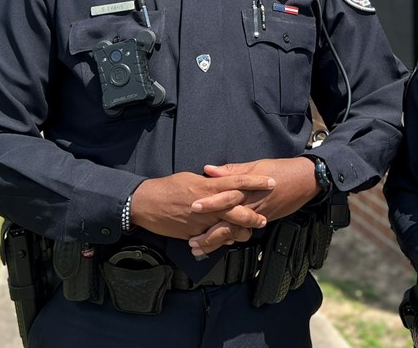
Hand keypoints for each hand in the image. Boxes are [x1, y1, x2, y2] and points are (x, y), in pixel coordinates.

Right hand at [129, 171, 273, 242]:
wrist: (146, 203)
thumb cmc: (168, 187)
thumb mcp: (191, 179)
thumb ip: (209, 182)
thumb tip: (222, 180)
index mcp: (208, 186)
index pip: (238, 182)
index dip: (256, 182)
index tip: (270, 181)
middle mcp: (208, 204)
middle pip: (238, 209)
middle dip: (253, 214)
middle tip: (265, 216)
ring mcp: (201, 221)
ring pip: (228, 227)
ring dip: (241, 230)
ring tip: (251, 231)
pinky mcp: (194, 233)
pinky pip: (213, 238)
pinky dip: (223, 239)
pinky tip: (231, 239)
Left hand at [187, 157, 319, 254]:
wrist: (305, 181)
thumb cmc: (281, 170)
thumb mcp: (255, 166)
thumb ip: (231, 171)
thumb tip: (208, 170)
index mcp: (248, 189)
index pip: (226, 196)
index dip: (210, 202)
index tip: (193, 206)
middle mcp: (252, 205)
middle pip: (228, 222)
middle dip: (209, 233)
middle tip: (192, 240)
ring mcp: (257, 216)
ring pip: (234, 232)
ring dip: (216, 241)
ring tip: (199, 247)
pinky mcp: (262, 220)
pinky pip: (244, 233)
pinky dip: (230, 240)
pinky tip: (218, 245)